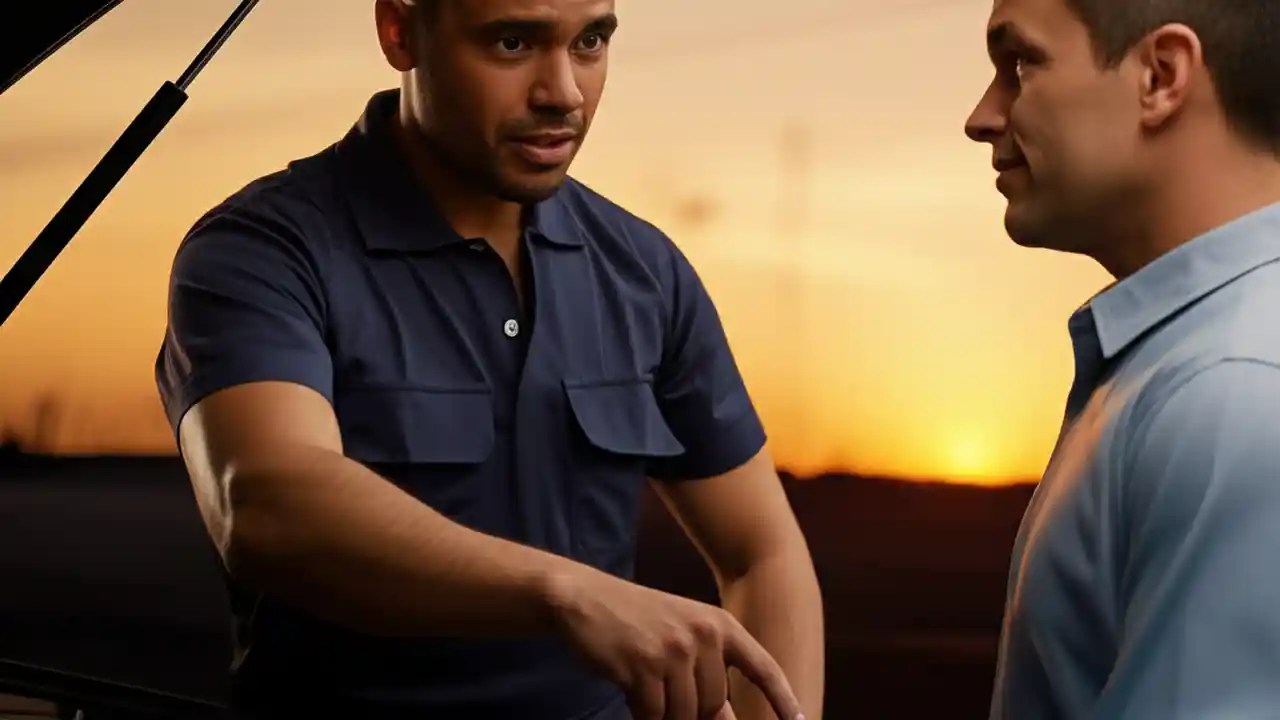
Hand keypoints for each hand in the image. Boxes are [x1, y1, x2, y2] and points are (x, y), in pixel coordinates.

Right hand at [546, 568, 803, 719]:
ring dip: (663, 714)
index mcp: (719, 625)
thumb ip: (709, 674)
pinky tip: (630, 690)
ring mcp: (674, 650)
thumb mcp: (681, 636)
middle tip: (661, 689)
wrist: (585, 598)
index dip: (784, 699)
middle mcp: (703, 636)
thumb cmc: (637, 622)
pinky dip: (643, 714)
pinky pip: (654, 715)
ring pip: (684, 715)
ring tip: (644, 687)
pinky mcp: (643, 667)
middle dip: (690, 712)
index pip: (762, 667)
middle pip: (713, 706)